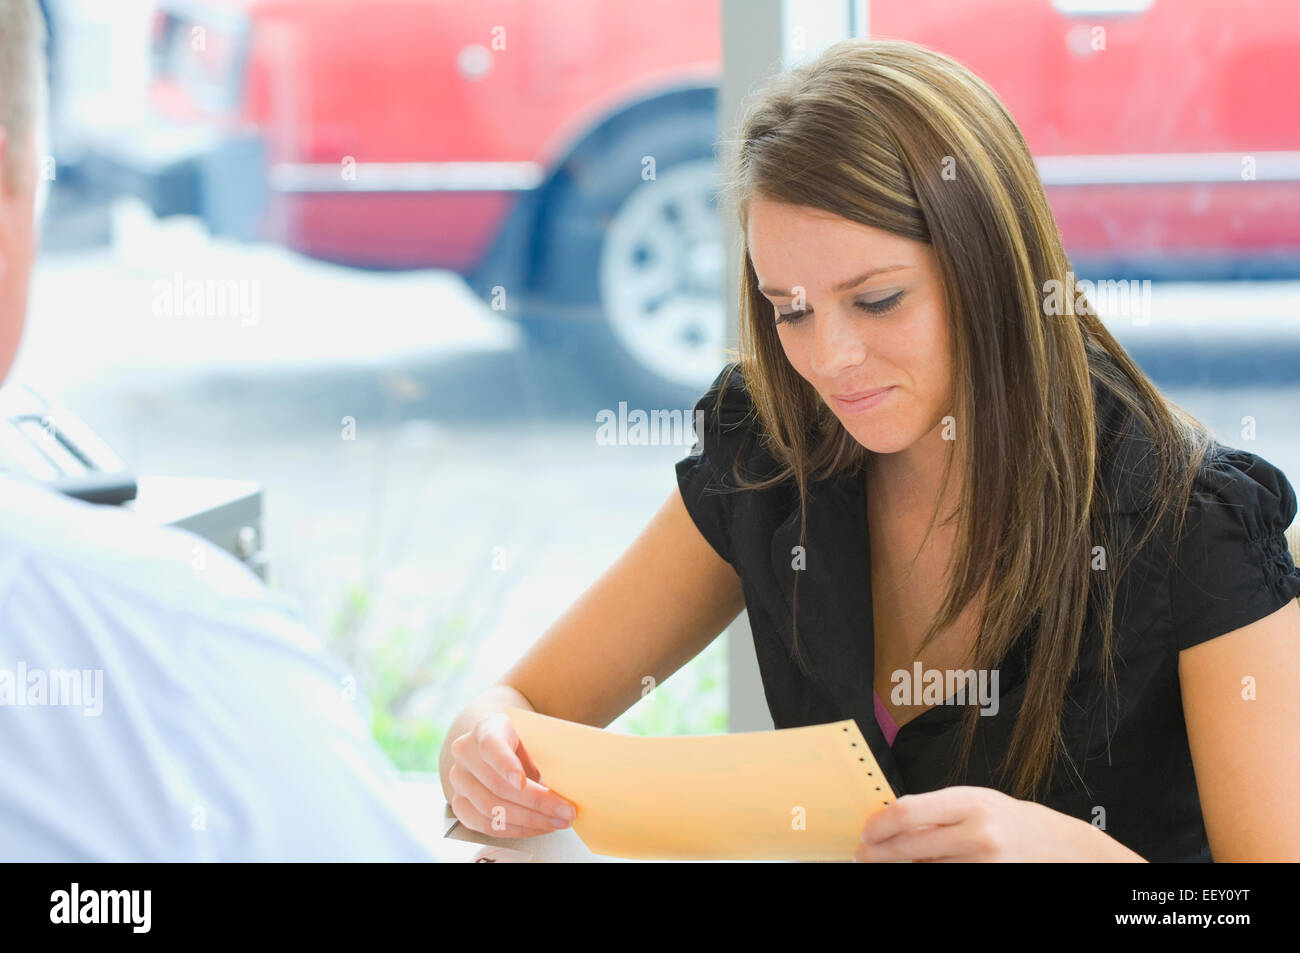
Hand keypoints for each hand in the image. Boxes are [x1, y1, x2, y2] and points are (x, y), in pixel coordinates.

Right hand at [446, 712, 577, 837]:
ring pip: (491, 810)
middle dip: (536, 803)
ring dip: (529, 821)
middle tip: (565, 812)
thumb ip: (545, 754)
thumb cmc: (523, 741)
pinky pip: (486, 825)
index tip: (522, 781)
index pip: (491, 746)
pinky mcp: (459, 804)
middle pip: (497, 785)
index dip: (506, 765)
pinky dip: (516, 830)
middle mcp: (465, 753)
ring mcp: (459, 780)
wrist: (501, 745)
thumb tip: (565, 784)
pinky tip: (538, 827)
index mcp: (486, 729)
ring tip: (557, 822)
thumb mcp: (536, 736)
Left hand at [854, 786, 1146, 861]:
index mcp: (970, 803)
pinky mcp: (987, 883)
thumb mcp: (976, 800)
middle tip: (865, 854)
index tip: (866, 831)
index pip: (907, 812)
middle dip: (878, 854)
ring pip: (923, 869)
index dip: (878, 825)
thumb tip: (890, 819)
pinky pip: (943, 880)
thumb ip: (936, 809)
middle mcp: (976, 835)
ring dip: (902, 867)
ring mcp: (983, 865)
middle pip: (907, 847)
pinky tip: (922, 868)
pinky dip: (927, 874)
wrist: (1060, 847)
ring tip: (895, 861)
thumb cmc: (1013, 820)